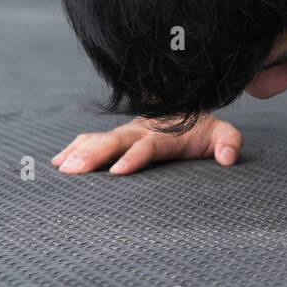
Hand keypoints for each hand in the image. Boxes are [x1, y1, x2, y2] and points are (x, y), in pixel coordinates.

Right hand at [52, 114, 242, 174]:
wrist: (189, 113)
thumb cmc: (205, 131)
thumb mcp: (223, 134)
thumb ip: (228, 142)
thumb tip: (228, 158)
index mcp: (165, 133)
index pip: (147, 146)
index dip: (133, 158)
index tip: (118, 172)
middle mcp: (141, 131)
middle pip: (115, 142)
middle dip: (94, 156)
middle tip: (74, 170)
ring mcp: (126, 133)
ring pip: (99, 139)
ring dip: (79, 152)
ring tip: (61, 168)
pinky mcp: (117, 137)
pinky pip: (92, 139)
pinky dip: (74, 148)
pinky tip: (57, 163)